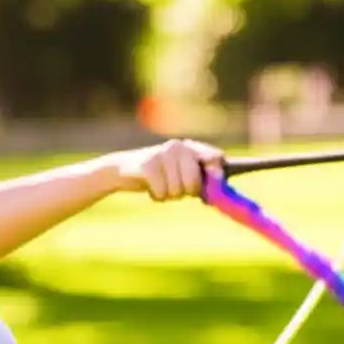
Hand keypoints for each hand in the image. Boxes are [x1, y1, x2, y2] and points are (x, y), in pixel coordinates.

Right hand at [106, 139, 224, 201]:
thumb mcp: (182, 174)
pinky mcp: (148, 164)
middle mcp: (178, 147)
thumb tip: (220, 187)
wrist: (124, 170)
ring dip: (170, 195)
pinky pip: (162, 192)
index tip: (217, 183)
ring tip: (161, 186)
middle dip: (187, 192)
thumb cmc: (161, 175)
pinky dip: (157, 196)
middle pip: (195, 181)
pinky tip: (151, 188)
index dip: (217, 173)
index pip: (215, 157)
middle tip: (177, 189)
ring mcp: (162, 154)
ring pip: (178, 190)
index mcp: (191, 147)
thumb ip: (202, 179)